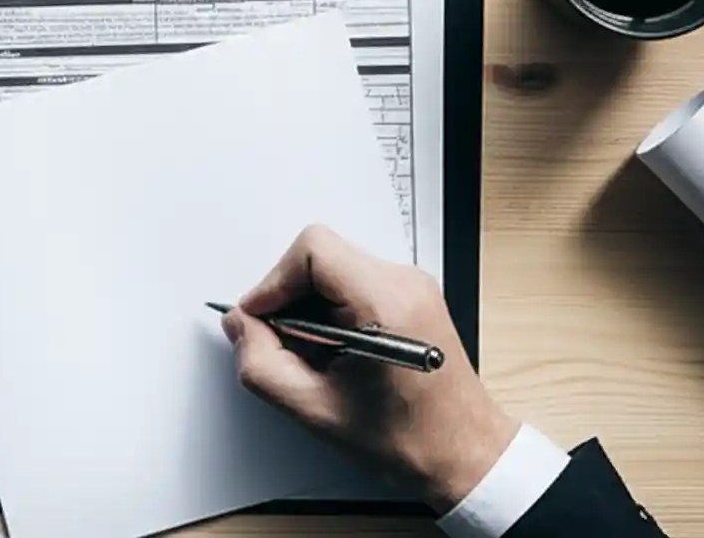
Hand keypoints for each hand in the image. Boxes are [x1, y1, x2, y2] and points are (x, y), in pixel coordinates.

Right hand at [221, 225, 517, 511]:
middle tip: (282, 343)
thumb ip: (261, 364)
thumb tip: (241, 325)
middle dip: (288, 296)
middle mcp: (405, 283)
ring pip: (334, 268)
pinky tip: (332, 351)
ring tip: (313, 355)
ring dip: (308, 305)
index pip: (313, 250)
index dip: (273, 282)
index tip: (259, 317)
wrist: (463, 452)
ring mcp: (412, 286)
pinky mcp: (411, 296)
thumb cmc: (408, 438)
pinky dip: (330, 309)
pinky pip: (353, 282)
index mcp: (386, 303)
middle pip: (320, 256)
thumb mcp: (314, 409)